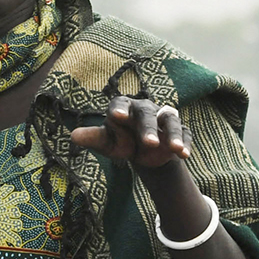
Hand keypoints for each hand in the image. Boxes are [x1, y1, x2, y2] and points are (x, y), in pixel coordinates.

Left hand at [70, 97, 190, 172]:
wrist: (143, 153)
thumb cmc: (121, 142)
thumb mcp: (107, 144)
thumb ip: (93, 138)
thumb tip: (73, 136)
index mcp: (124, 109)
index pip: (121, 104)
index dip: (120, 109)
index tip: (118, 117)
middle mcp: (145, 110)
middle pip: (147, 113)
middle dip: (149, 128)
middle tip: (149, 143)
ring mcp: (164, 120)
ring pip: (171, 121)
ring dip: (173, 135)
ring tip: (175, 150)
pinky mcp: (179, 131)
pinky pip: (185, 134)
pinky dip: (185, 143)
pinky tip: (184, 155)